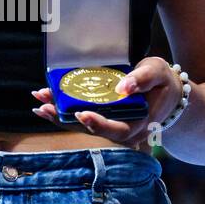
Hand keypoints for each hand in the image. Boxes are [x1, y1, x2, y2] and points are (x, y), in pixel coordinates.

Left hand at [30, 56, 183, 145]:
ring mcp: (109, 125)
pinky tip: (45, 103)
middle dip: (65, 119)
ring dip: (58, 114)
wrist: (164, 92)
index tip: (82, 114)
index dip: (98, 124)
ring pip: (80, 125)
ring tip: (39, 102)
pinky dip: (61, 110)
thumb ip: (143, 79)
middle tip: (45, 106)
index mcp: (138, 124)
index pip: (116, 129)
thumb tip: (123, 86)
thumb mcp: (158, 73)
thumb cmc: (162, 82)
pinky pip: (79, 117)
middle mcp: (121, 130)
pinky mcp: (100, 118)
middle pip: (90, 129)